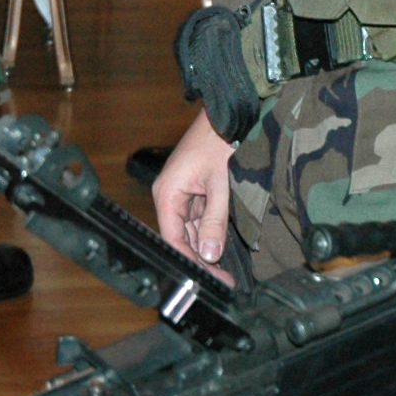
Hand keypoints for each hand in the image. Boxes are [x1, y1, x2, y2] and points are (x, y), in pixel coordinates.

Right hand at [150, 108, 236, 282]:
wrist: (227, 114)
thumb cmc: (219, 142)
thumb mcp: (220, 185)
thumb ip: (214, 221)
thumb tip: (208, 254)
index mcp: (167, 194)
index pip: (174, 239)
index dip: (192, 262)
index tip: (214, 279)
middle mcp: (169, 196)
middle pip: (181, 238)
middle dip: (202, 260)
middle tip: (226, 280)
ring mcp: (182, 194)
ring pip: (191, 231)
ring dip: (207, 248)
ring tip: (227, 270)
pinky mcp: (194, 191)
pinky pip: (199, 219)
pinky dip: (211, 233)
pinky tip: (222, 247)